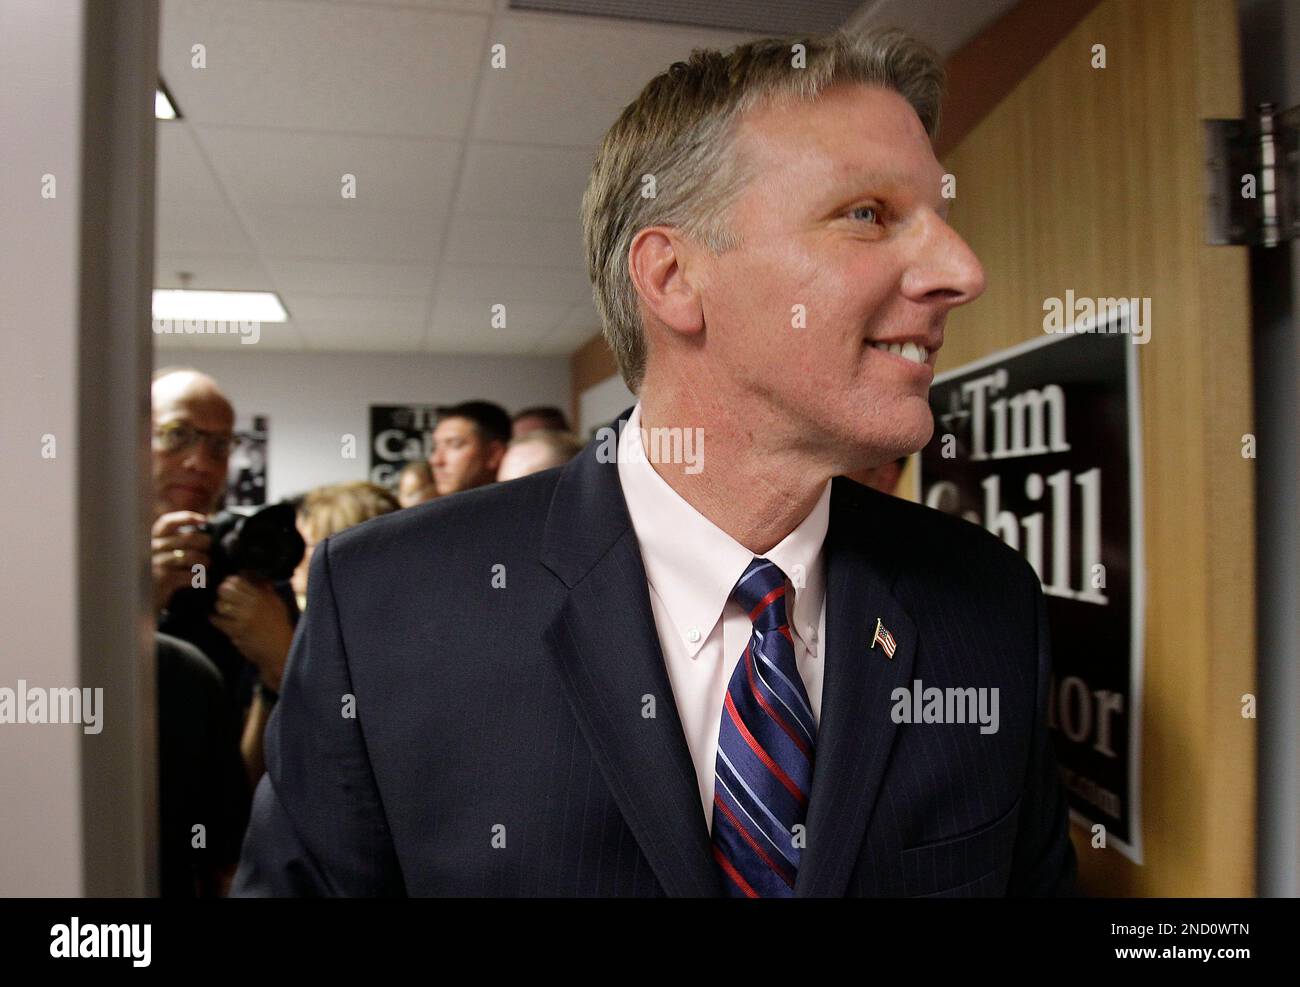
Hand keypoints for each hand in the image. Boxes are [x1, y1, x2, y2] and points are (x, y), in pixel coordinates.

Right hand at [151, 511, 210, 614]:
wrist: (142, 603)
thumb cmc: (158, 575)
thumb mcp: (161, 554)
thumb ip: (175, 541)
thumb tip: (202, 525)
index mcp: (152, 540)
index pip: (168, 522)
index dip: (187, 517)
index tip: (204, 520)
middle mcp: (152, 549)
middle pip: (188, 538)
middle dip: (205, 543)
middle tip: (209, 551)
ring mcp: (157, 565)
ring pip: (192, 556)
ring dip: (206, 561)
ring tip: (207, 566)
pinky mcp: (163, 580)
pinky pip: (191, 575)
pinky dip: (202, 577)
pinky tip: (204, 580)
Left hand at [210, 575, 294, 691]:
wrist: (280, 650)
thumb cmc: (279, 626)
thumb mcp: (277, 603)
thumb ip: (265, 589)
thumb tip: (251, 575)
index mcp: (263, 595)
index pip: (239, 580)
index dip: (230, 581)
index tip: (228, 584)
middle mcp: (254, 604)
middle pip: (226, 590)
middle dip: (222, 592)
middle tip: (222, 596)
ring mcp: (245, 617)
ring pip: (221, 605)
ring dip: (219, 607)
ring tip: (221, 609)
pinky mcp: (237, 631)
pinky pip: (219, 621)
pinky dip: (215, 620)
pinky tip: (215, 619)